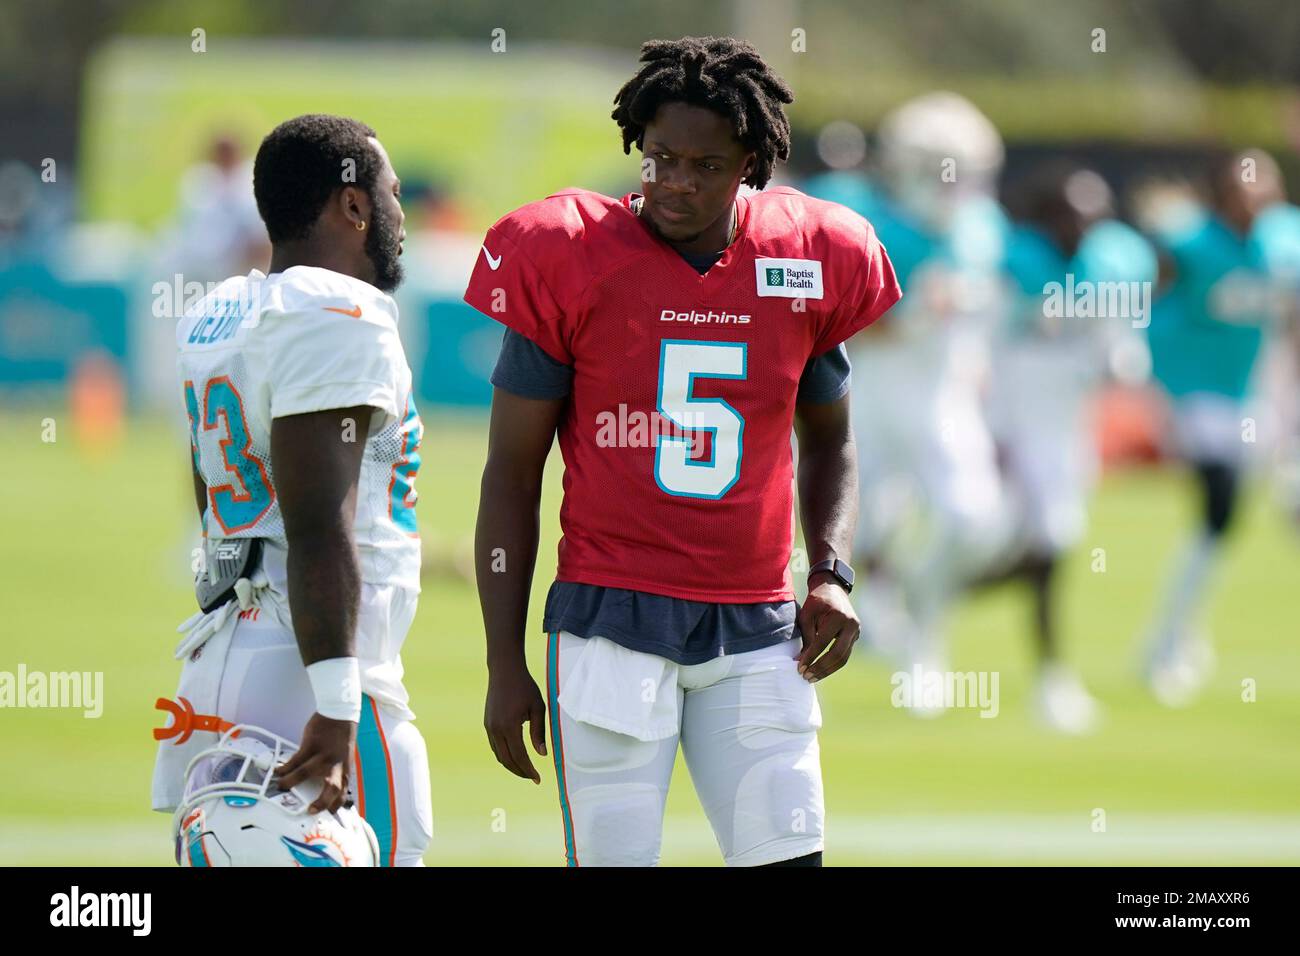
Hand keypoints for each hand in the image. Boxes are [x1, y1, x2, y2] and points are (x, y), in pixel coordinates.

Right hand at [275, 713, 356, 813]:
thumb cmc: (340, 738)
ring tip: (281, 786)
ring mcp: (324, 754)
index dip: (336, 805)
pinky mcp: (312, 744)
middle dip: (322, 801)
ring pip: (306, 772)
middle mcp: (336, 765)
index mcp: (344, 769)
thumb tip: (323, 787)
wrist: (340, 713)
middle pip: (333, 787)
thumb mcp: (343, 757)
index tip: (326, 814)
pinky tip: (279, 771)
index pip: (343, 792)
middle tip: (309, 810)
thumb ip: (336, 772)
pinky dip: (286, 767)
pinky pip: (296, 759)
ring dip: (292, 781)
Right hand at [484, 658, 547, 783]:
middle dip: (520, 772)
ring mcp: (489, 726)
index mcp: (509, 726)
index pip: (519, 756)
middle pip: (507, 760)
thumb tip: (541, 755)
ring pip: (499, 755)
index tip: (538, 779)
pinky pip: (495, 746)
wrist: (504, 670)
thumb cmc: (525, 687)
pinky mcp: (487, 723)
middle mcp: (496, 729)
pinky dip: (504, 755)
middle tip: (533, 778)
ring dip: (511, 765)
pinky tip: (514, 756)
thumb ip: (539, 732)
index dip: (529, 770)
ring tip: (525, 770)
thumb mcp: (538, 708)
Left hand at [796, 574, 859, 681]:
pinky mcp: (855, 636)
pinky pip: (845, 654)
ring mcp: (856, 631)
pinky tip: (820, 670)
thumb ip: (806, 638)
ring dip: (827, 670)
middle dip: (821, 668)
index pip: (823, 642)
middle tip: (806, 677)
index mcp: (838, 616)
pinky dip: (832, 664)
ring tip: (812, 677)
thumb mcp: (807, 616)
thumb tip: (801, 661)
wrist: (832, 589)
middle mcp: (850, 625)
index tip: (800, 668)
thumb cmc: (816, 602)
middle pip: (837, 654)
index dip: (811, 657)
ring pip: (843, 658)